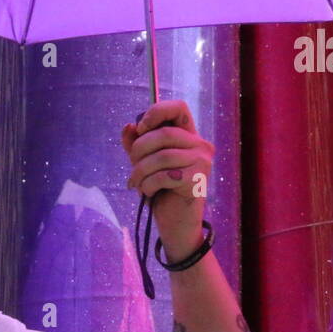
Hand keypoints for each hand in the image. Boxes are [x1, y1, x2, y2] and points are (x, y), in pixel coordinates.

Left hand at [122, 99, 213, 260]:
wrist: (175, 224)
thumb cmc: (160, 190)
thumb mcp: (143, 163)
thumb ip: (135, 144)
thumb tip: (129, 126)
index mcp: (188, 135)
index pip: (178, 108)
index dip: (156, 112)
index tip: (141, 129)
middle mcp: (200, 145)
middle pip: (165, 133)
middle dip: (140, 149)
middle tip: (132, 167)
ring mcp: (203, 162)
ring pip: (162, 156)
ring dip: (140, 171)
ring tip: (135, 183)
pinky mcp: (198, 181)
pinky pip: (166, 175)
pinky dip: (149, 184)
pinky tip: (147, 192)